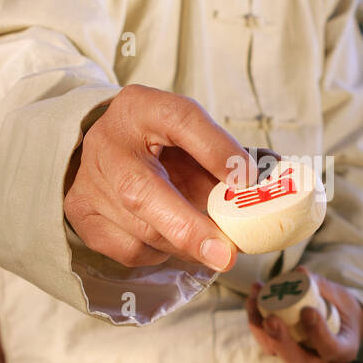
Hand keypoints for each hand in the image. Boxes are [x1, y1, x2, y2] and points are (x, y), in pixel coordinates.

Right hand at [64, 84, 246, 270]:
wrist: (99, 152)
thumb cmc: (157, 144)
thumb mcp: (189, 136)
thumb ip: (231, 153)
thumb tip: (279, 174)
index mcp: (141, 107)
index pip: (180, 119)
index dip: (216, 148)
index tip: (248, 179)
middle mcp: (109, 142)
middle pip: (143, 192)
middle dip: (189, 227)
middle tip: (227, 255)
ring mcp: (91, 183)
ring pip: (141, 230)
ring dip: (186, 246)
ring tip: (214, 246)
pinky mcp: (84, 218)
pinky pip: (131, 250)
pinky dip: (161, 252)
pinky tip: (171, 238)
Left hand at [246, 275, 362, 362]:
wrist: (342, 322)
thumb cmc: (345, 309)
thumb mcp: (343, 298)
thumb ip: (323, 286)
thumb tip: (300, 272)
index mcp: (342, 350)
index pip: (329, 348)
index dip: (317, 333)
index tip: (308, 311)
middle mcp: (317, 359)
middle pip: (295, 359)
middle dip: (279, 340)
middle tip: (271, 320)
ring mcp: (297, 355)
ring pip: (274, 350)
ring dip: (260, 327)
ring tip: (254, 299)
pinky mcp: (281, 347)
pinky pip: (265, 339)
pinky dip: (256, 319)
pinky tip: (253, 297)